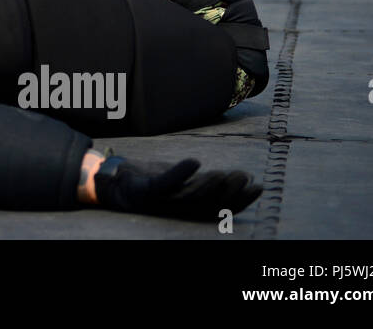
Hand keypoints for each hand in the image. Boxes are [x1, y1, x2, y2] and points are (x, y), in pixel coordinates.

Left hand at [93, 157, 261, 220]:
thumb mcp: (183, 182)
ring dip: (209, 185)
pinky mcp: (146, 190)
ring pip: (190, 196)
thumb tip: (240, 176)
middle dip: (229, 193)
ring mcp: (161, 201)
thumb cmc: (152, 181)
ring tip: (225, 174)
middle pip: (208, 204)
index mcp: (189, 208)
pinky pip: (164, 183)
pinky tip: (195, 162)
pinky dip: (180, 173)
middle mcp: (177, 209)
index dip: (241, 200)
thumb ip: (206, 182)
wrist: (114, 181)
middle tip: (245, 178)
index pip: (220, 207)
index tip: (259, 187)